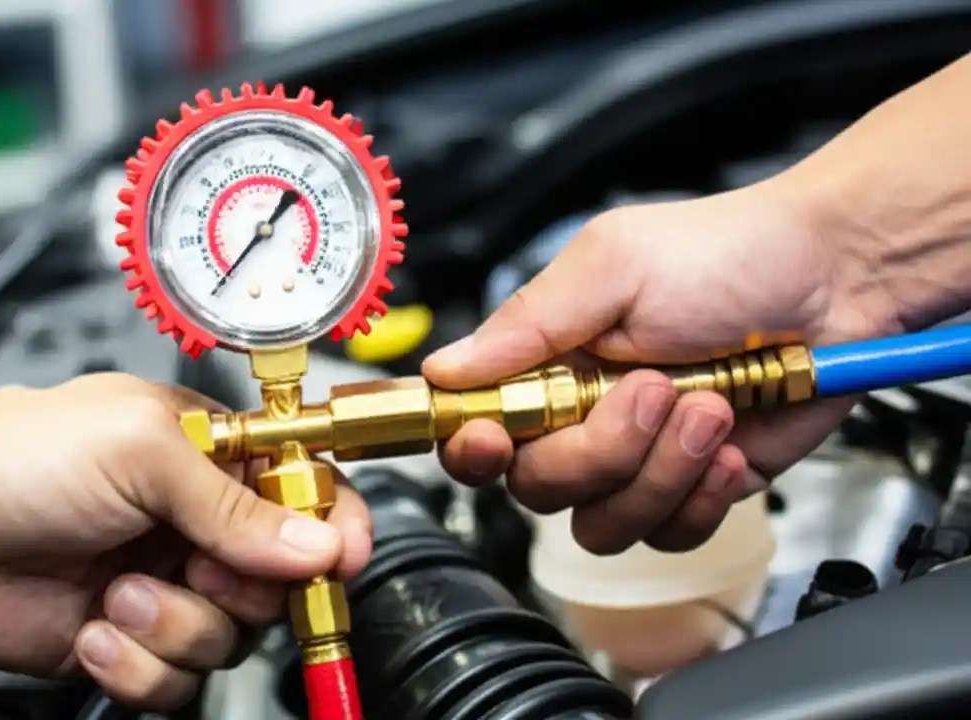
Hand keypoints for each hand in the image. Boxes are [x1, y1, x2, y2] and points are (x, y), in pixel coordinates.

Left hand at [0, 374, 371, 710]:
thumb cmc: (15, 451)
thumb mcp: (139, 450)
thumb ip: (232, 502)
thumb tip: (315, 542)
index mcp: (213, 459)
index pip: (309, 496)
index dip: (335, 530)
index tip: (337, 560)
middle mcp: (195, 526)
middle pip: (281, 585)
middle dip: (238, 590)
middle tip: (194, 570)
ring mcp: (163, 587)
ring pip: (229, 642)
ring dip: (174, 628)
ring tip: (118, 595)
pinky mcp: (126, 642)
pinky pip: (175, 682)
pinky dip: (137, 666)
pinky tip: (94, 630)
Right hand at [423, 180, 900, 554]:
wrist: (838, 280)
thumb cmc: (728, 254)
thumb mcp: (613, 265)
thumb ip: (526, 324)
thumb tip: (444, 368)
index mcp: (549, 361)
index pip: (476, 425)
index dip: (472, 446)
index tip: (492, 436)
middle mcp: (583, 417)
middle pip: (537, 486)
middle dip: (597, 450)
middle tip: (652, 390)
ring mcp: (640, 459)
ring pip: (601, 524)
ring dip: (659, 472)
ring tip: (710, 407)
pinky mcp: (696, 488)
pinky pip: (669, 535)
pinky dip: (701, 497)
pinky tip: (730, 444)